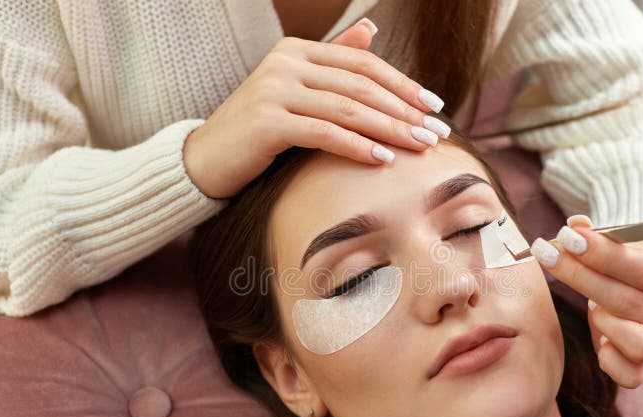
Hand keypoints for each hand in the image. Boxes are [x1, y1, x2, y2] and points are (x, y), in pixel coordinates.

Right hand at [182, 19, 447, 198]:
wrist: (205, 159)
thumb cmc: (258, 131)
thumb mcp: (297, 92)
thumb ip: (332, 64)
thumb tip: (370, 30)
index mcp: (297, 51)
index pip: (362, 63)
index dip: (403, 84)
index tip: (435, 107)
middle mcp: (285, 63)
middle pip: (361, 85)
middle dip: (405, 110)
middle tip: (437, 133)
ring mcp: (274, 90)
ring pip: (347, 108)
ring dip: (390, 130)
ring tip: (420, 147)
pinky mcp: (267, 122)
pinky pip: (324, 133)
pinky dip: (357, 146)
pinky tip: (383, 160)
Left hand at [529, 215, 642, 388]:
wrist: (636, 290)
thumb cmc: (627, 264)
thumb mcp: (620, 243)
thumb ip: (598, 233)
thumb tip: (576, 225)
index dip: (605, 255)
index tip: (568, 237)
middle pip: (630, 302)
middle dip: (582, 276)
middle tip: (548, 253)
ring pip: (637, 343)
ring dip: (603, 319)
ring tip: (593, 305)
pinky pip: (629, 376)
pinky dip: (610, 359)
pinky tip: (599, 338)